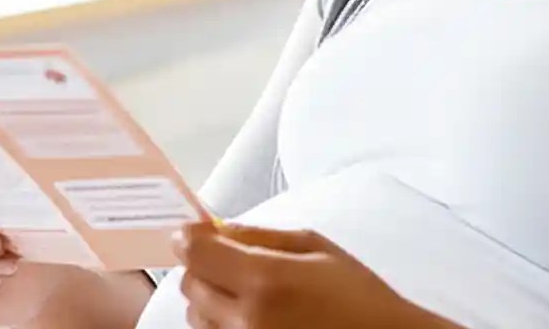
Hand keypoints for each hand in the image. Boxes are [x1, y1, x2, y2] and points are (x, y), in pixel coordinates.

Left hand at [172, 222, 458, 328]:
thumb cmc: (358, 297)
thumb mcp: (317, 248)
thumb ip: (262, 236)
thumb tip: (220, 228)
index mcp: (266, 281)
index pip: (196, 253)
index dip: (190, 236)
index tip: (194, 231)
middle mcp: (247, 320)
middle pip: (190, 285)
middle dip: (203, 265)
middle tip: (230, 259)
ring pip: (196, 316)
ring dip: (210, 297)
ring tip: (248, 292)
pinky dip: (222, 323)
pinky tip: (255, 315)